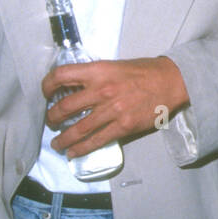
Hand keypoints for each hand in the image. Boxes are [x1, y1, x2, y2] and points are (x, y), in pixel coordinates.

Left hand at [43, 56, 189, 157]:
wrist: (172, 81)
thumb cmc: (144, 71)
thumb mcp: (115, 65)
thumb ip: (95, 76)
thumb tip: (74, 89)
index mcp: (98, 71)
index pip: (61, 76)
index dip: (47, 86)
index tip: (45, 94)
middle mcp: (101, 90)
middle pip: (64, 107)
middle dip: (51, 118)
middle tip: (50, 123)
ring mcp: (112, 110)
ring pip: (77, 129)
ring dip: (62, 139)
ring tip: (57, 144)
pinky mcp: (123, 126)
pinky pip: (96, 141)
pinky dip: (81, 149)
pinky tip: (74, 153)